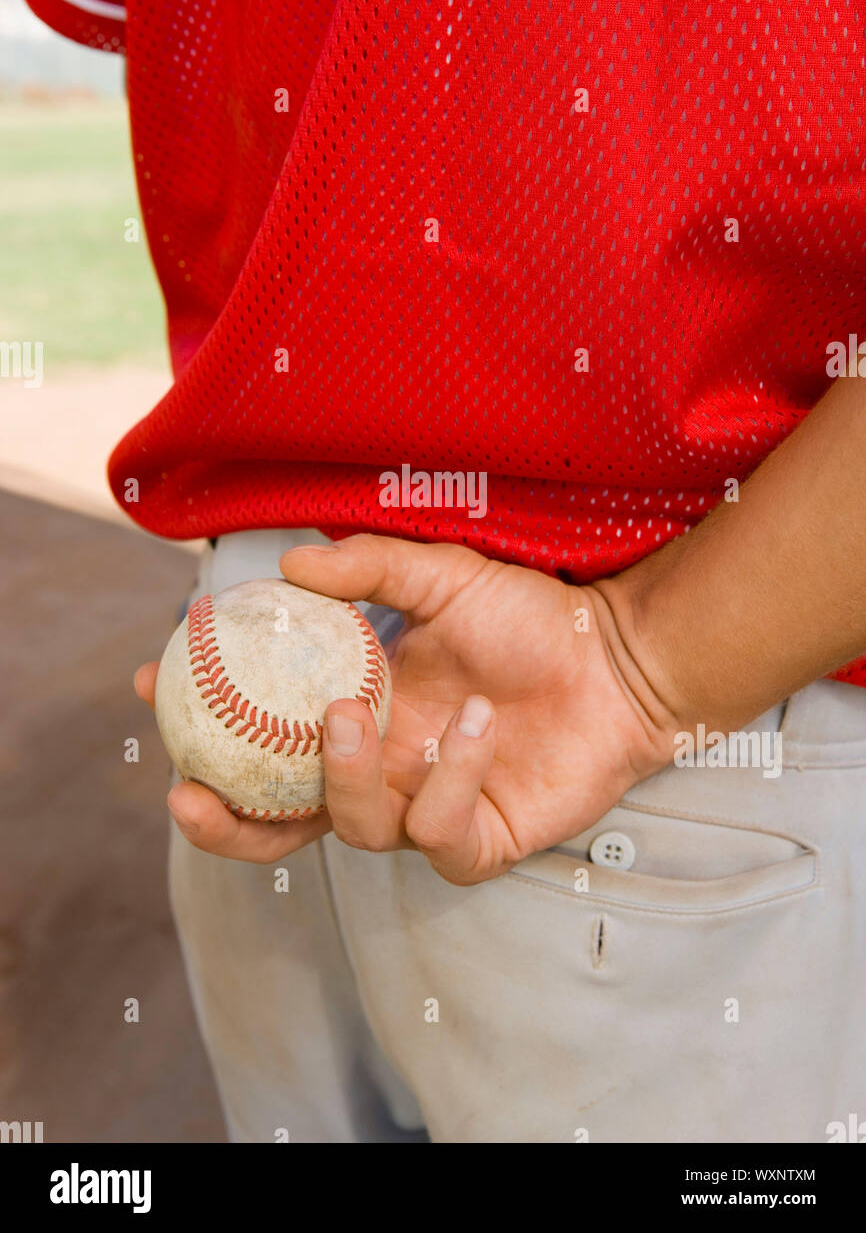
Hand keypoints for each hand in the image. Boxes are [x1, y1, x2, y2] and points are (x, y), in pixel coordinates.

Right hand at [137, 535, 678, 882]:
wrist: (622, 655)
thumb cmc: (535, 616)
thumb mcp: (443, 575)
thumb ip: (369, 569)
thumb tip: (288, 564)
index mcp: (361, 714)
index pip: (265, 740)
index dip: (206, 729)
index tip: (155, 685)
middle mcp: (385, 769)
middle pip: (284, 823)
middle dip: (226, 822)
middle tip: (190, 792)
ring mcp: (430, 810)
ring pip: (356, 831)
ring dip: (351, 775)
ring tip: (364, 710)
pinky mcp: (483, 840)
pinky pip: (440, 835)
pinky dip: (450, 783)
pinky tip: (477, 728)